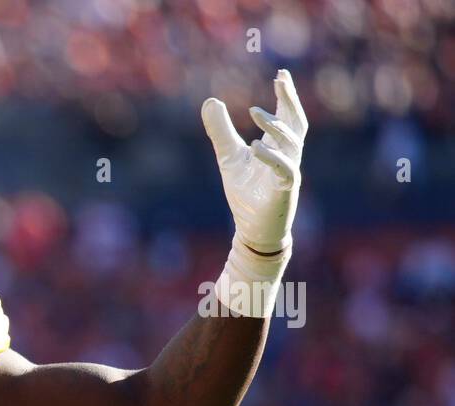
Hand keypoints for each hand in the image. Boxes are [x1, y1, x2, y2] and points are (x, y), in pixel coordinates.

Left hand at [201, 70, 307, 253]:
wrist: (253, 229)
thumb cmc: (246, 193)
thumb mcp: (229, 157)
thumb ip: (221, 131)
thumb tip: (210, 101)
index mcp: (277, 147)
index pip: (287, 116)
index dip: (286, 95)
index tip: (281, 74)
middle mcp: (288, 156)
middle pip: (297, 123)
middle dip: (290, 100)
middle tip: (281, 79)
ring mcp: (288, 172)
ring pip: (292, 143)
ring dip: (275, 126)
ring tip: (255, 112)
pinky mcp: (284, 190)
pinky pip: (284, 169)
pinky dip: (271, 157)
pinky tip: (255, 146)